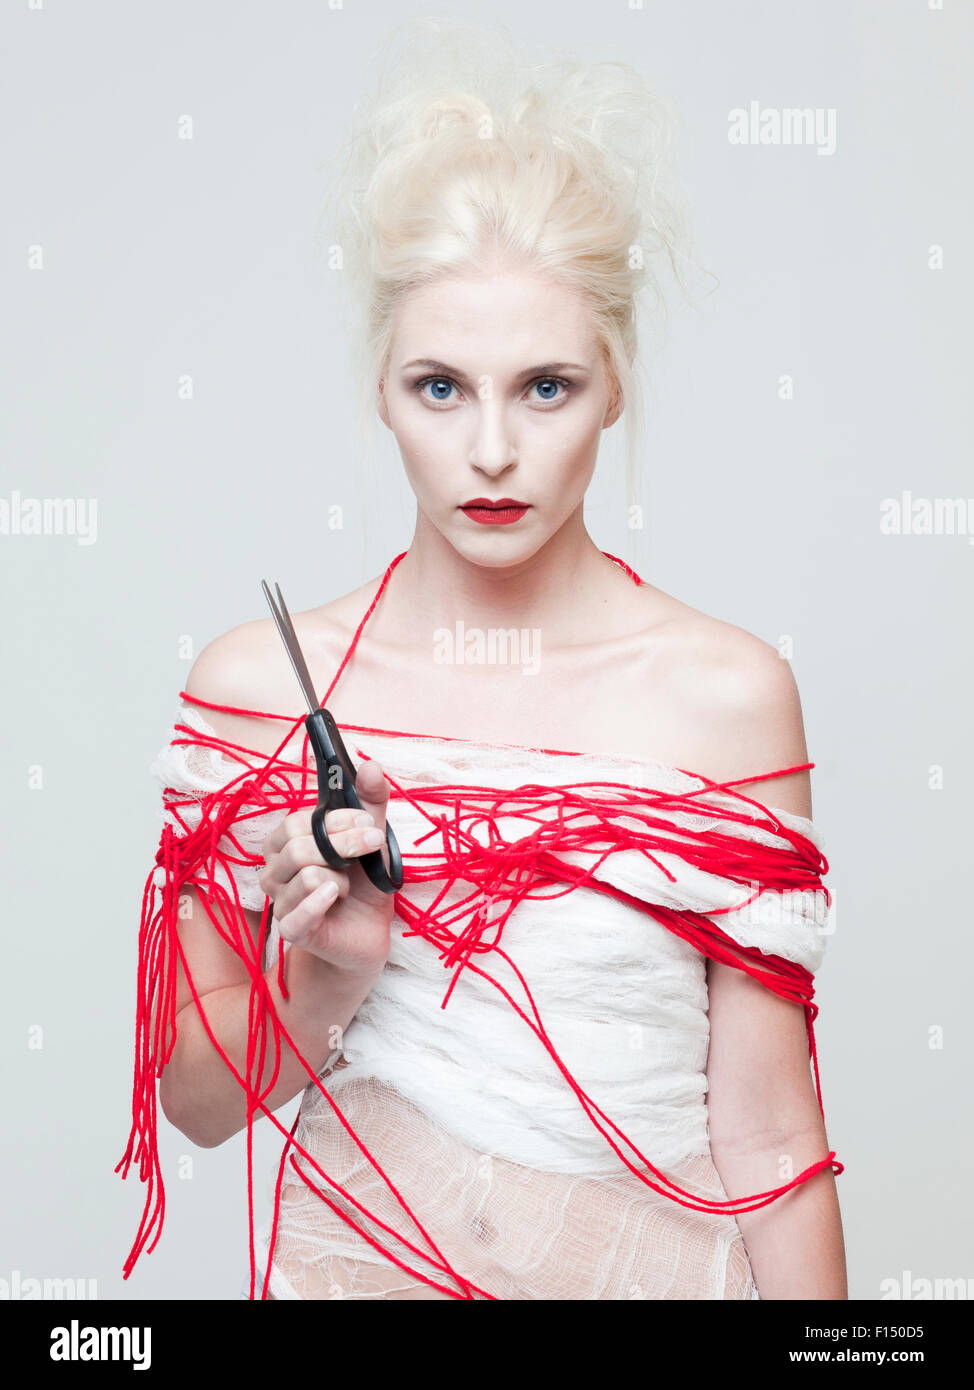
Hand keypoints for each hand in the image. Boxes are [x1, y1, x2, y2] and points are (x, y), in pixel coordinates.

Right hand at [258, 759, 396, 977]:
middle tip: (369, 848)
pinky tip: (336, 896)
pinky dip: (321, 901)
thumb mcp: (370, 837)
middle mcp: (275, 869)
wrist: (369, 930)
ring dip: (340, 877)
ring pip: (304, 875)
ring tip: (348, 885)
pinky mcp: (291, 930)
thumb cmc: (363, 880)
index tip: (369, 824)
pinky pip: (298, 913)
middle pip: (298, 847)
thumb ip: (370, 801)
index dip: (337, 820)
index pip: (299, 822)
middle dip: (343, 844)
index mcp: (285, 842)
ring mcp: (279, 901)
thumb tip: (370, 765)